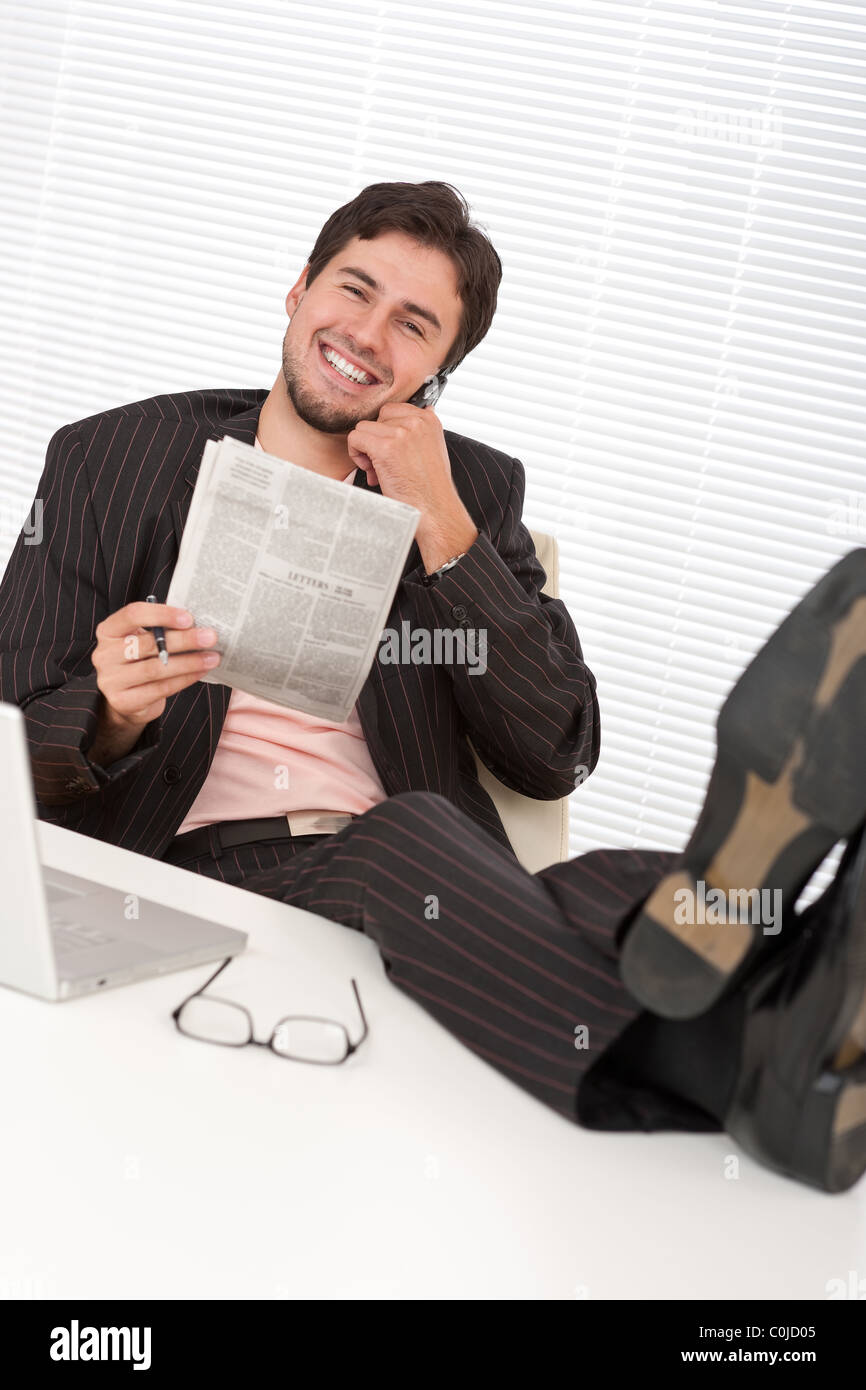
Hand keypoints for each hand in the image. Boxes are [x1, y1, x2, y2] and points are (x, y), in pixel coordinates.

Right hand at [90, 602, 220, 731]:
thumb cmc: (139, 661)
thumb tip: (198, 622)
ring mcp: (111, 680)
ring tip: (212, 657)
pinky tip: (201, 672)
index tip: (189, 618)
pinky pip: (160, 688)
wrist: (126, 699)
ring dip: (189, 662)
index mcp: (108, 631)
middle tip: (210, 637)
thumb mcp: (143, 639)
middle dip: (184, 640)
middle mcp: (104, 654)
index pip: (132, 614)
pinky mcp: (124, 701)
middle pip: (148, 644)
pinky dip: (185, 679)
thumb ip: (161, 629)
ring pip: (156, 668)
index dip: (161, 614)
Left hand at [346, 403, 477, 564]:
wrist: (435, 510)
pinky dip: (356, 455)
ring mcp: (400, 432)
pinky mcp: (385, 447)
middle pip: (376, 418)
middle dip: (375, 440)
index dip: (386, 432)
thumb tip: (426, 410)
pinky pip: (355, 439)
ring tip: (379, 470)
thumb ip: (423, 430)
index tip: (392, 452)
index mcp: (428, 419)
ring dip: (365, 449)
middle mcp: (416, 421)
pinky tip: (372, 471)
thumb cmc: (431, 488)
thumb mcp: (434, 449)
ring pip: (363, 428)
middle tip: (384, 465)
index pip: (392, 410)